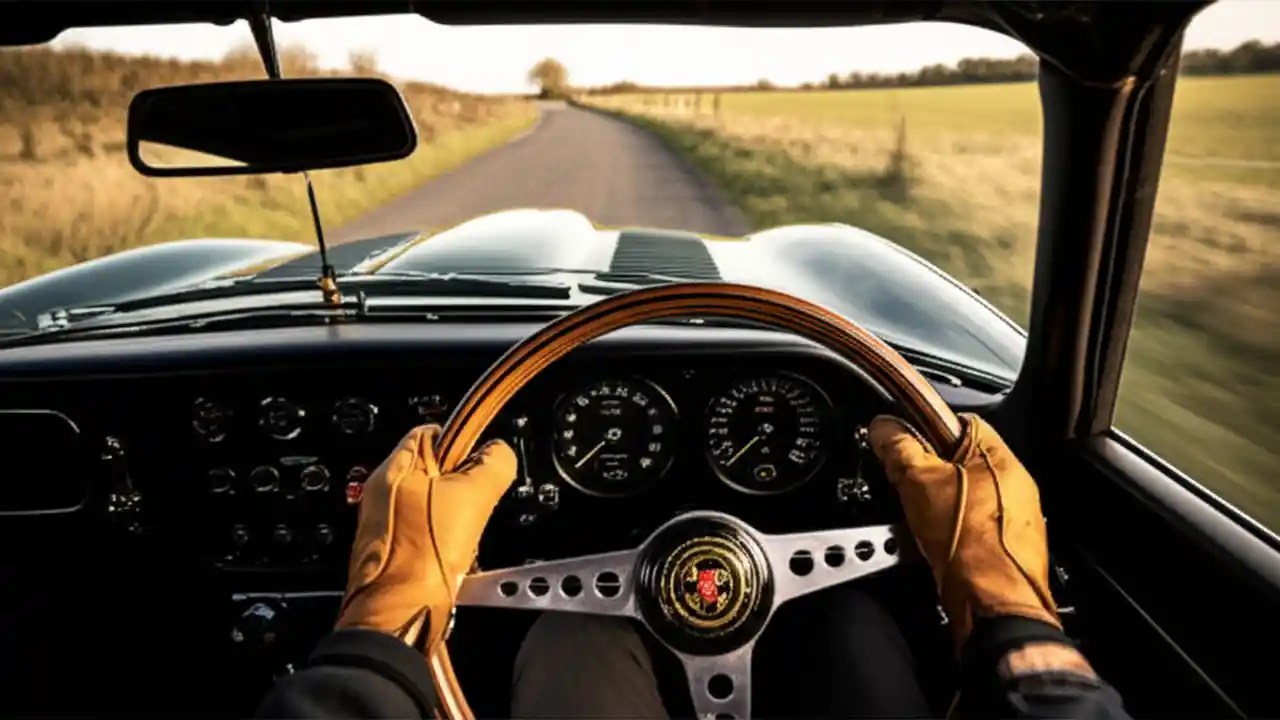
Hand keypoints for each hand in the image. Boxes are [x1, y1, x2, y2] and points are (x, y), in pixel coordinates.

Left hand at [336, 425, 515, 649]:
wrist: (400, 617)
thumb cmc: (425, 556)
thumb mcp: (471, 498)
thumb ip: (491, 465)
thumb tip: (500, 451)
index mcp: (393, 469)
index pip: (432, 432)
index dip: (463, 443)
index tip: (483, 463)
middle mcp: (382, 494)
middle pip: (435, 471)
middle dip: (462, 485)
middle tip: (475, 505)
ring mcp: (384, 525)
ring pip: (434, 504)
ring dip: (456, 517)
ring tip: (463, 536)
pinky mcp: (391, 553)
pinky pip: (426, 534)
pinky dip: (444, 541)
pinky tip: (452, 557)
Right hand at [868, 413, 1058, 644]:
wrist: (993, 606)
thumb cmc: (970, 548)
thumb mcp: (919, 484)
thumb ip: (900, 449)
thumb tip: (885, 428)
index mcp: (1001, 458)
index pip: (961, 421)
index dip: (927, 426)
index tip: (904, 440)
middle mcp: (1016, 485)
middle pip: (962, 459)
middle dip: (931, 468)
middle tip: (908, 481)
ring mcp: (1015, 516)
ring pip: (966, 493)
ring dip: (941, 500)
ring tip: (921, 514)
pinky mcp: (1008, 545)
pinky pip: (973, 523)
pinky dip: (953, 527)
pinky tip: (938, 540)